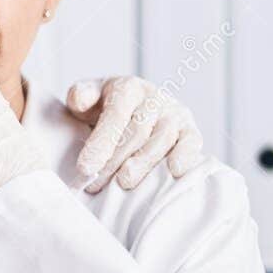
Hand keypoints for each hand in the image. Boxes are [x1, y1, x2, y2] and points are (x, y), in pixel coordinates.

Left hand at [66, 77, 203, 192]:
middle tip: (95, 184)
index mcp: (128, 88)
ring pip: (162, 140)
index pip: (115, 115)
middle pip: (137, 132)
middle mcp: (154, 98)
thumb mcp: (88, 97)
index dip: (101, 143)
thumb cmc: (105, 107)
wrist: (134, 108)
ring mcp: (175, 114)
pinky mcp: (190, 130)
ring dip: (143, 164)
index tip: (85, 168)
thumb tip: (80, 99)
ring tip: (123, 183)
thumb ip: (80, 96)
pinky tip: (174, 172)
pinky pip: (192, 142)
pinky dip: (185, 156)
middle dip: (114, 161)